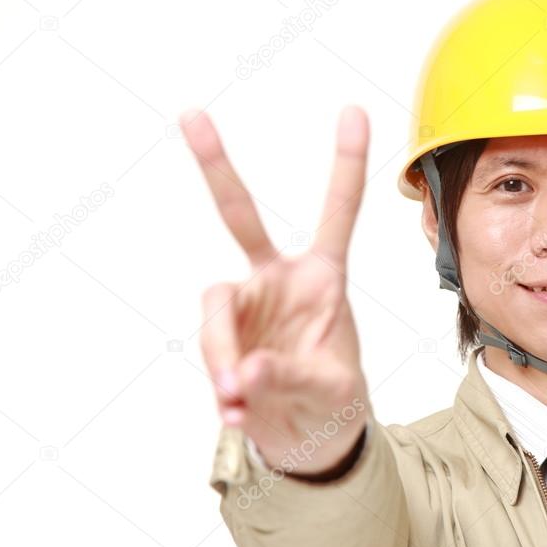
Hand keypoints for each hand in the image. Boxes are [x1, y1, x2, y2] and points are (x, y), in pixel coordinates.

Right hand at [181, 105, 370, 475]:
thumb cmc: (332, 401)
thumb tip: (244, 370)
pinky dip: (222, 383)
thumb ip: (292, 376)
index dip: (345, 163)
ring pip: (215, 310)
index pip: (337, 212)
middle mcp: (278, 278)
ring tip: (241, 400)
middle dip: (216, 166)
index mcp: (324, 276)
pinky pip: (209, 349)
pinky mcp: (220, 334)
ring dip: (223, 355)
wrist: (304, 438)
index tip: (355, 108)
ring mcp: (244, 304)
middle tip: (191, 114)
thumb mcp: (332, 391)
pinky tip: (239, 411)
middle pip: (240, 215)